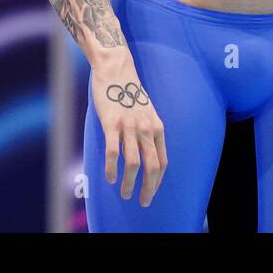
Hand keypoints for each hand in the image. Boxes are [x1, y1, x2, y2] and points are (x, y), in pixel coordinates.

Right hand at [90, 50, 167, 205]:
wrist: (116, 70)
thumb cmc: (129, 93)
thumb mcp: (147, 113)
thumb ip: (148, 132)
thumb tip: (147, 155)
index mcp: (156, 128)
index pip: (162, 161)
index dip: (157, 181)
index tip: (151, 193)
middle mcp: (146, 129)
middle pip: (152, 166)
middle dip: (148, 188)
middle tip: (142, 202)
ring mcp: (129, 126)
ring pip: (133, 163)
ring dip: (130, 183)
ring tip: (125, 194)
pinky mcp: (112, 123)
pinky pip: (113, 151)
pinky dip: (112, 169)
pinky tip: (110, 178)